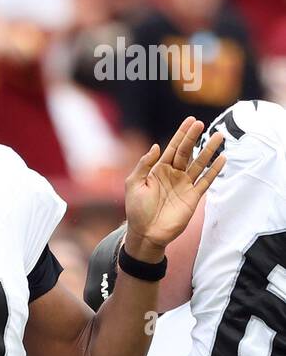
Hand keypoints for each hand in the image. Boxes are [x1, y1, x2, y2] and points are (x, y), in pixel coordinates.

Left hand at [123, 117, 224, 261]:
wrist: (146, 234)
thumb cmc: (137, 211)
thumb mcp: (134, 184)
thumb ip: (144, 165)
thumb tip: (156, 147)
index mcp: (159, 170)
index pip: (173, 148)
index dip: (182, 134)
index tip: (191, 121)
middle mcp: (174, 175)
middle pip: (187, 152)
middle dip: (194, 137)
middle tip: (202, 124)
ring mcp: (184, 185)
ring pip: (199, 163)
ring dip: (209, 150)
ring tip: (219, 136)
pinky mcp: (192, 197)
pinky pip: (205, 181)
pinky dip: (214, 171)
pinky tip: (222, 159)